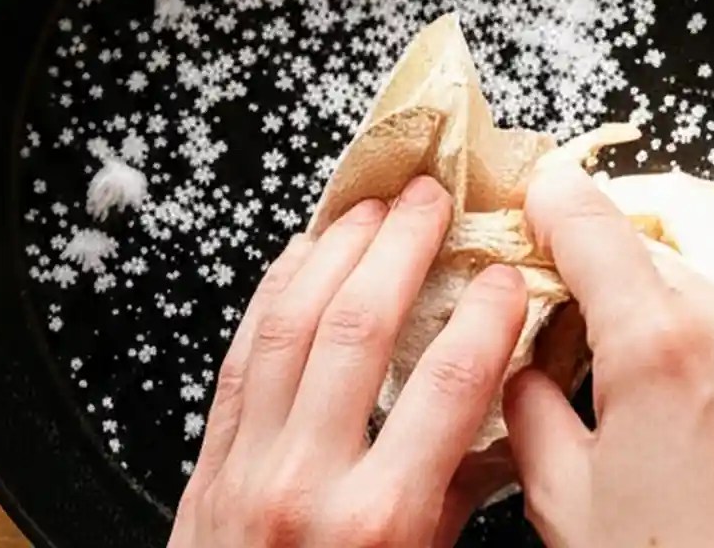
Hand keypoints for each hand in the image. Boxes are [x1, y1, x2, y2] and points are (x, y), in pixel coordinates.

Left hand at [168, 176, 526, 546]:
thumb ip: (453, 497)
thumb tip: (491, 417)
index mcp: (380, 523)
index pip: (446, 386)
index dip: (484, 315)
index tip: (505, 274)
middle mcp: (307, 483)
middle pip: (357, 329)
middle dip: (401, 247)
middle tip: (432, 198)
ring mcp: (247, 466)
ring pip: (288, 325)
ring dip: (333, 252)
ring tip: (369, 206)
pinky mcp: (209, 462)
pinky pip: (239, 356)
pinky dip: (269, 295)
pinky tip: (296, 257)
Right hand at [506, 165, 713, 547]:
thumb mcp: (563, 495)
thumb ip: (528, 405)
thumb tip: (522, 367)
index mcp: (664, 348)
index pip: (596, 223)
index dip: (554, 198)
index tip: (535, 196)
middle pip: (663, 224)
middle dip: (607, 229)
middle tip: (566, 264)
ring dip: (662, 259)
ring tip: (616, 321)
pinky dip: (705, 307)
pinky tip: (670, 369)